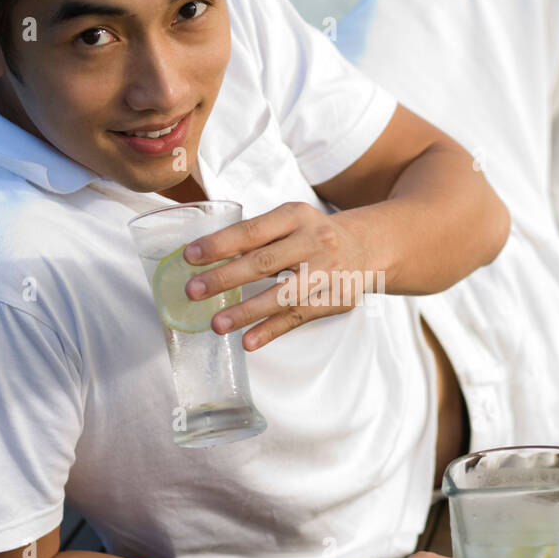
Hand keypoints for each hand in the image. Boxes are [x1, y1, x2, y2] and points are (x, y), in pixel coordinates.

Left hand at [181, 201, 375, 350]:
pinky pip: (298, 317)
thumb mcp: (290, 221)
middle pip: (264, 262)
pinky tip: (248, 341)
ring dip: (246, 311)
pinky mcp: (335, 299)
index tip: (191, 257)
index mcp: (296, 216)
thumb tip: (205, 255)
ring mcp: (327, 272)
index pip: (252, 231)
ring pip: (282, 295)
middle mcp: (314, 241)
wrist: (367, 247)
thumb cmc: (313, 235)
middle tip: (194, 291)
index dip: (220, 244)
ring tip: (217, 324)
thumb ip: (257, 235)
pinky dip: (271, 330)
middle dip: (225, 278)